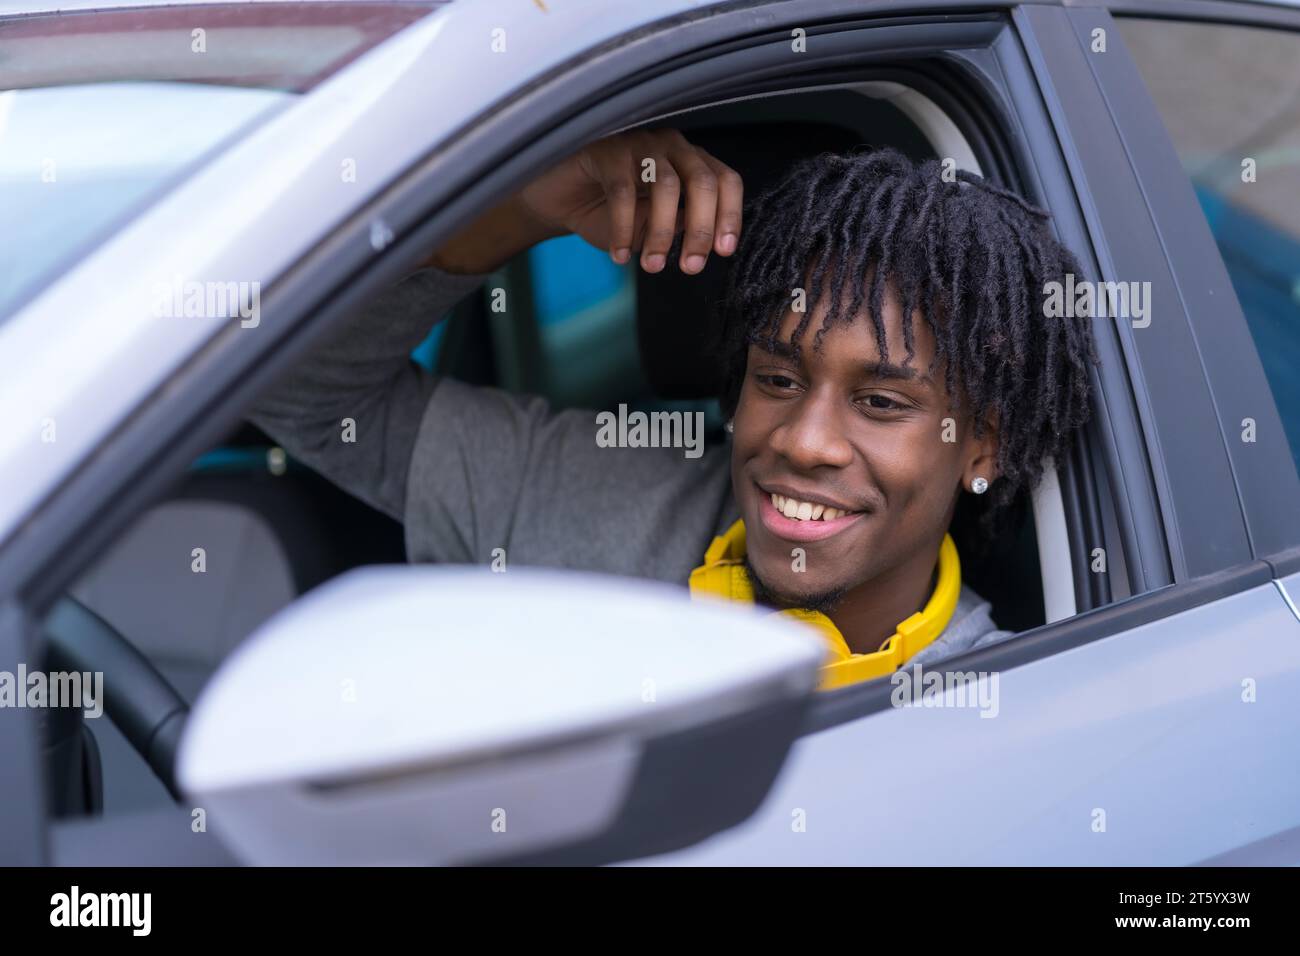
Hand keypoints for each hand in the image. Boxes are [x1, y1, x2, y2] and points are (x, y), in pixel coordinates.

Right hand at [518, 128, 743, 273]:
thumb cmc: (607, 213)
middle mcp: (671, 147)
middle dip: (701, 228)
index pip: (725, 181)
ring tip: (651, 266)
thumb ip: (677, 228)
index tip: (724, 251)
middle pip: (703, 181)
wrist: (557, 201)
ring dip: (662, 233)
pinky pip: (623, 191)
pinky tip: (619, 256)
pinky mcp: (606, 150)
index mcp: (690, 163)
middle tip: (691, 266)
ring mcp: (639, 144)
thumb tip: (702, 239)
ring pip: (667, 185)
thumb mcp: (649, 228)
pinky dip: (623, 228)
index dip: (730, 215)